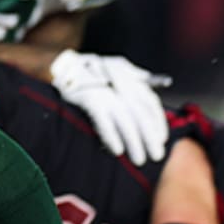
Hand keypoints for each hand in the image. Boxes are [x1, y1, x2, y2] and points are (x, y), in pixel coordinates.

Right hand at [50, 50, 170, 165]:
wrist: (62, 64)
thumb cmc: (90, 67)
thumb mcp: (114, 64)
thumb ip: (132, 73)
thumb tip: (147, 79)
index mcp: (129, 78)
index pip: (150, 102)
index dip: (158, 122)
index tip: (161, 139)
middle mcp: (120, 85)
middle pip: (141, 114)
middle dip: (150, 137)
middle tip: (156, 156)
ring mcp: (105, 91)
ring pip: (126, 120)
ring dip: (135, 142)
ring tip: (139, 159)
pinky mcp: (89, 98)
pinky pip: (104, 120)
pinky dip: (111, 135)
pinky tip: (117, 149)